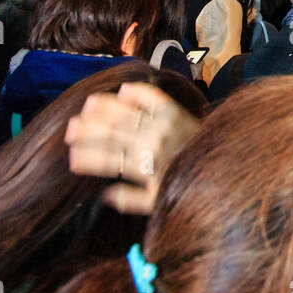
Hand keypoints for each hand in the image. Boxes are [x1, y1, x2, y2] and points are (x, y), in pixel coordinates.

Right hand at [64, 82, 201, 213]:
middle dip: (88, 131)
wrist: (223, 165)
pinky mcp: (176, 111)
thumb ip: (131, 199)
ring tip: (87, 105)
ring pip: (127, 114)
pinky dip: (138, 92)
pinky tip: (123, 91)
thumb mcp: (159, 201)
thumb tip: (105, 195)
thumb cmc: (189, 185)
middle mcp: (152, 142)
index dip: (88, 158)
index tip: (71, 157)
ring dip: (106, 108)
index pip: (109, 161)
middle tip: (70, 129)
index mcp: (146, 167)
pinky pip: (154, 98)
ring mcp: (164, 124)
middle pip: (112, 134)